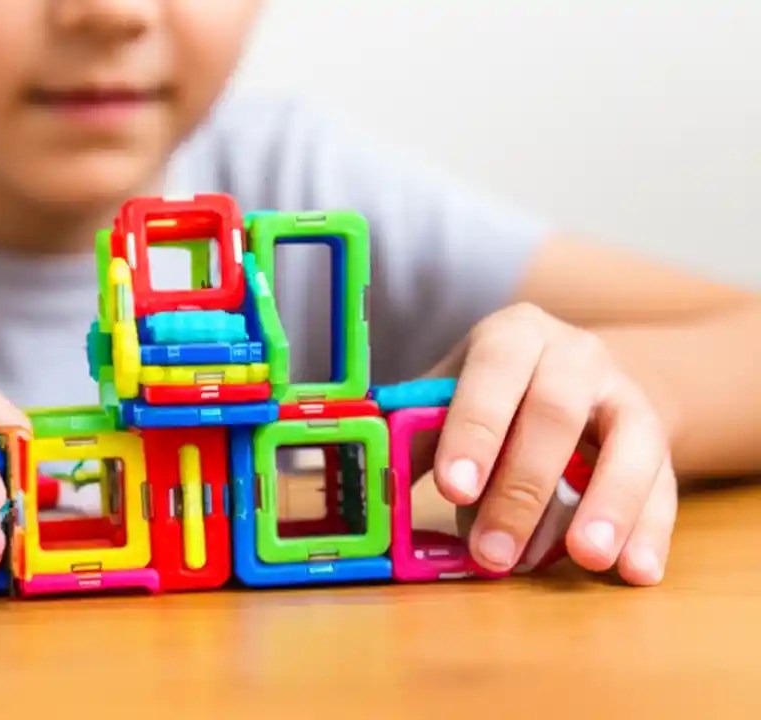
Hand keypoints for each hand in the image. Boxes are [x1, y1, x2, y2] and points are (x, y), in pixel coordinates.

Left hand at [428, 303, 677, 585]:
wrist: (581, 375)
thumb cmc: (497, 393)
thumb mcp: (452, 394)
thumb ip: (416, 432)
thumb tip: (372, 480)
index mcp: (512, 336)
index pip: (493, 373)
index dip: (475, 430)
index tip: (454, 487)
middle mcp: (575, 355)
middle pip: (555, 415)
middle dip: (523, 488)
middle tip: (496, 552)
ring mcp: (625, 394)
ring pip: (627, 445)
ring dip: (607, 506)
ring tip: (585, 557)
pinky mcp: (660, 438)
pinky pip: (664, 483)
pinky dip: (650, 530)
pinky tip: (635, 570)